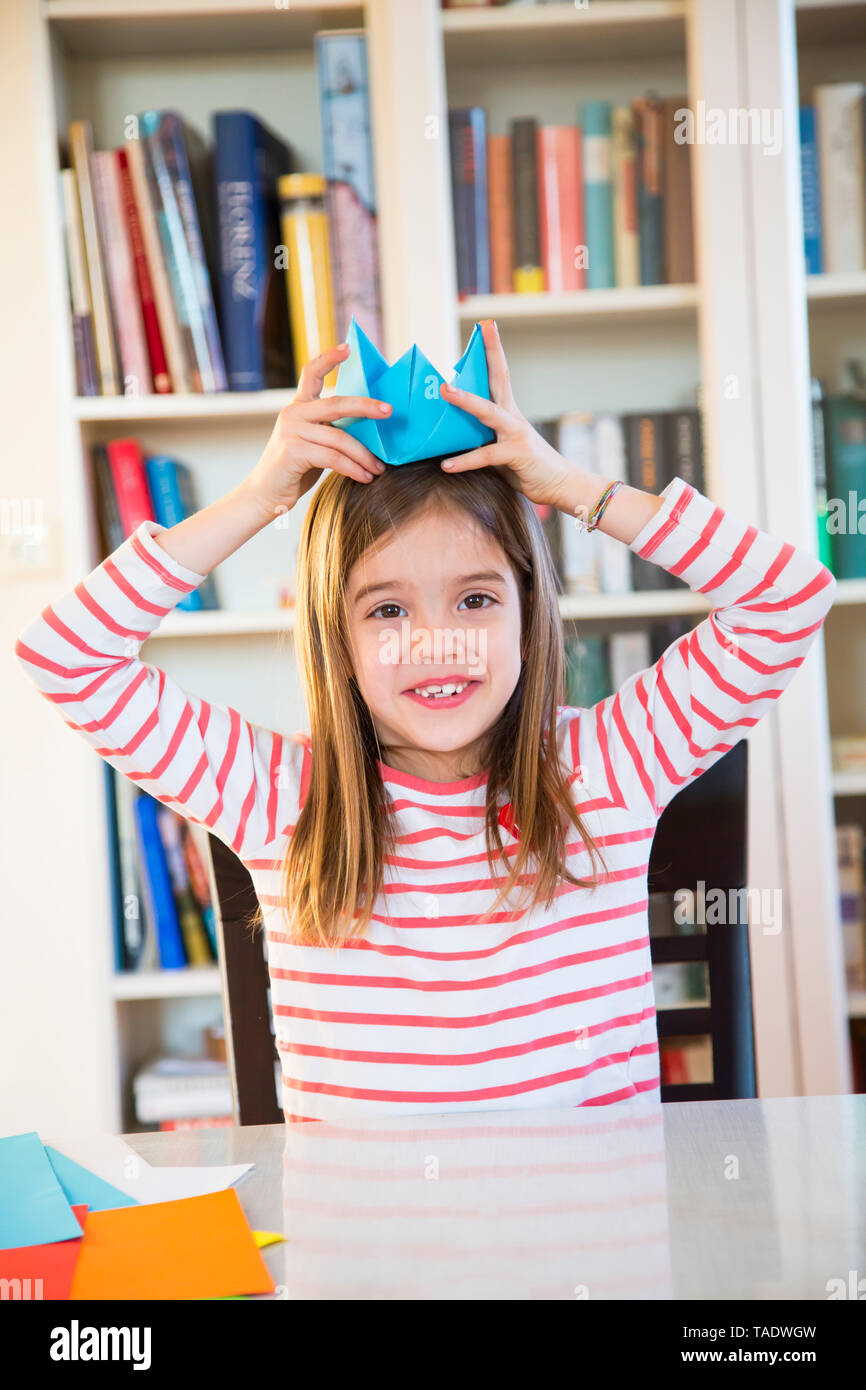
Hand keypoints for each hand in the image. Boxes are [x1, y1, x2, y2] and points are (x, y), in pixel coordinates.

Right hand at [241, 342, 390, 518]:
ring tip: (378, 468)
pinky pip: (333, 457)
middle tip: (389, 412)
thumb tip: (371, 430)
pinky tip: (365, 478)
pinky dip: (353, 468)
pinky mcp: (292, 452)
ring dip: (364, 455)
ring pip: (339, 438)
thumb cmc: (295, 469)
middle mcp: (293, 414)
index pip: (311, 373)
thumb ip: (331, 430)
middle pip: (336, 403)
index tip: (348, 348)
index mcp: (299, 407)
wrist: (265, 495)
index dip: (329, 358)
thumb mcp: (313, 443)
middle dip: (366, 407)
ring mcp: (291, 431)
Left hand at [438, 320, 596, 511]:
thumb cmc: (527, 468)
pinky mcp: (517, 454)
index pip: (500, 375)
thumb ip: (480, 439)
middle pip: (500, 379)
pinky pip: (487, 455)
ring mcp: (516, 434)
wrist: (561, 486)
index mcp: (509, 413)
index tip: (487, 325)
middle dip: (490, 353)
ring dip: (467, 401)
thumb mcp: (500, 450)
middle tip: (482, 327)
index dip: (493, 350)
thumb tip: (450, 437)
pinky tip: (446, 465)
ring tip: (446, 391)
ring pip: (489, 412)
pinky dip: (465, 461)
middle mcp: (513, 418)